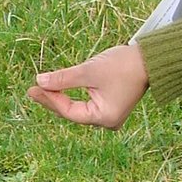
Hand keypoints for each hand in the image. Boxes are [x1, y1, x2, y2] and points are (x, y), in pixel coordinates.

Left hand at [29, 43, 148, 129]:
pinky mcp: (111, 106)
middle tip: (32, 89)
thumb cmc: (123, 65)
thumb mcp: (89, 71)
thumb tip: (40, 81)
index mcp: (104, 117)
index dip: (50, 99)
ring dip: (62, 98)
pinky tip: (60, 89)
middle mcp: (107, 121)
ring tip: (42, 89)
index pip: (69, 111)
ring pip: (79, 108)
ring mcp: (110, 115)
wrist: (149, 59)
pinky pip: (86, 103)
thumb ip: (63, 78)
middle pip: (73, 112)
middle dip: (53, 99)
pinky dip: (73, 96)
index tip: (34, 88)